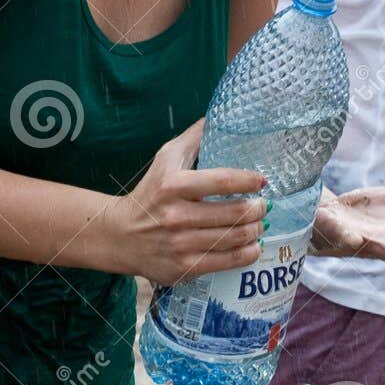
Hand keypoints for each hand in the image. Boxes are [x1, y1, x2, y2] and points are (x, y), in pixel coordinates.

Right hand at [105, 120, 266, 284]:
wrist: (120, 236)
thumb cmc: (149, 192)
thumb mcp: (164, 159)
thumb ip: (193, 139)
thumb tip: (218, 116)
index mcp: (173, 185)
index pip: (221, 181)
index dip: (248, 180)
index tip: (262, 180)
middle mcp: (176, 216)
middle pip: (234, 213)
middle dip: (257, 209)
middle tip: (264, 205)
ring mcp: (180, 245)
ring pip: (234, 238)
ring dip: (256, 230)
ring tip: (260, 223)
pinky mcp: (183, 268)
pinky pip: (227, 262)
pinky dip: (247, 253)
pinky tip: (252, 245)